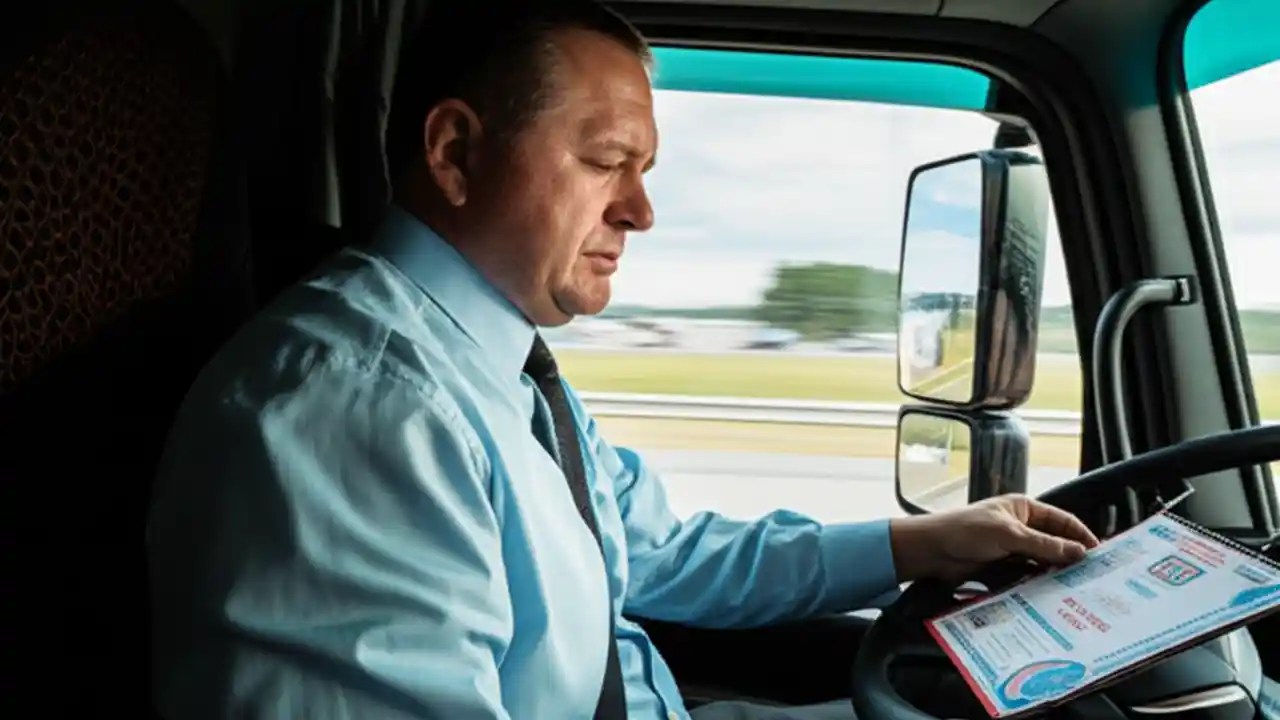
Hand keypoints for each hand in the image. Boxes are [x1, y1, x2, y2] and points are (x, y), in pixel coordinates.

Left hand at [889, 494, 1100, 582]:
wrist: (931, 550)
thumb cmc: (966, 531)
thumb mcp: (1009, 535)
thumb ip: (1044, 545)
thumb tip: (1079, 553)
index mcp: (1023, 509)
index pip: (1062, 520)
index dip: (1081, 535)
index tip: (1099, 554)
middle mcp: (1020, 527)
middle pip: (1054, 543)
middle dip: (1070, 558)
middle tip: (1091, 578)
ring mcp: (1012, 548)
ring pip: (1042, 562)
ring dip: (1055, 574)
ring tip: (1076, 590)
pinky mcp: (1002, 568)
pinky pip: (1027, 576)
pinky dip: (1038, 584)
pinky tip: (1051, 596)